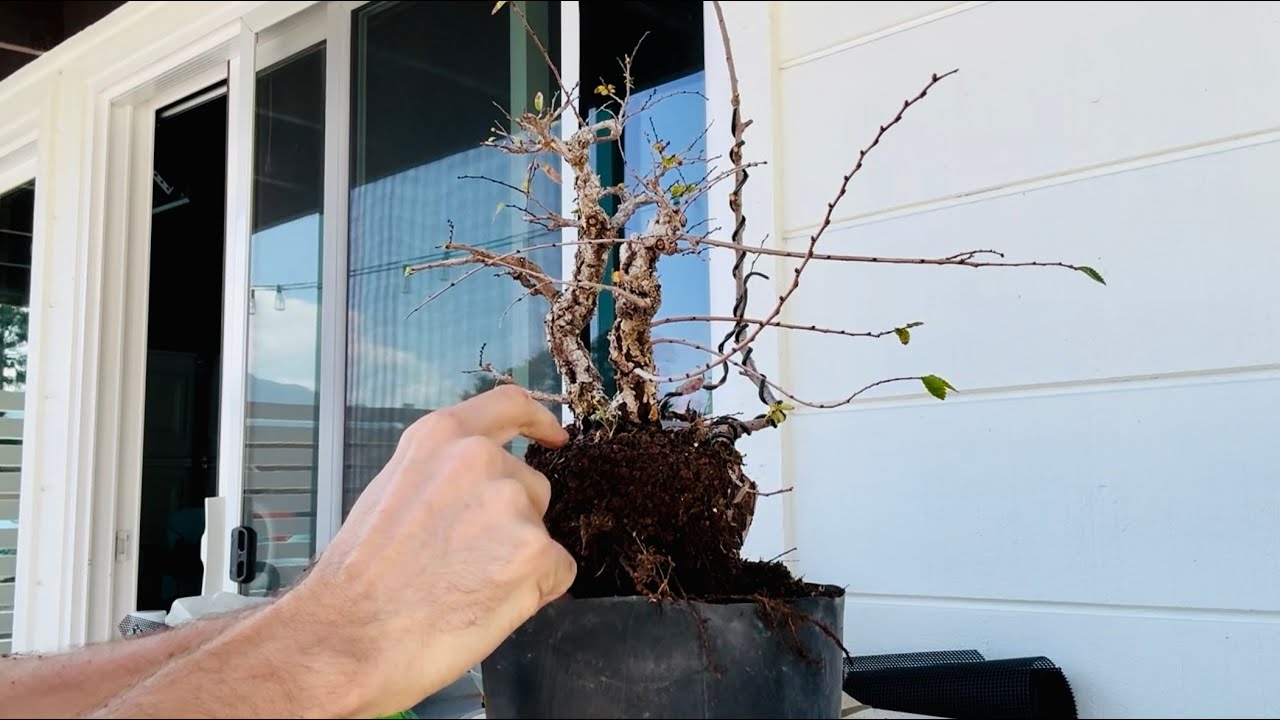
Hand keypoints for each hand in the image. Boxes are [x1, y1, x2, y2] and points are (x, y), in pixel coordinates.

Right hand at [294, 385, 575, 715]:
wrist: (348, 638)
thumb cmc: (359, 580)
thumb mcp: (392, 491)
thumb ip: (441, 474)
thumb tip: (477, 489)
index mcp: (440, 438)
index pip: (508, 405)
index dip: (537, 422)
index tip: (553, 438)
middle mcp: (479, 459)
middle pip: (529, 485)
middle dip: (510, 522)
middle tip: (460, 562)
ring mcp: (511, 504)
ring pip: (540, 533)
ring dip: (517, 559)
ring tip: (464, 587)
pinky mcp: (535, 552)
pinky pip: (557, 572)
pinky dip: (534, 593)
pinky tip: (486, 606)